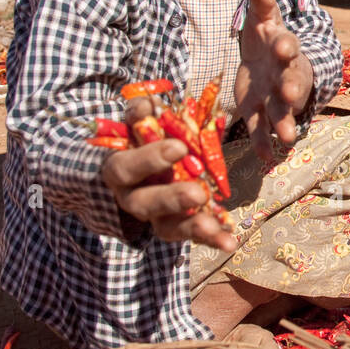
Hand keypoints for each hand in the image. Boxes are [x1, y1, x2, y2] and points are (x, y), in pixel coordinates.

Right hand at [101, 98, 238, 251]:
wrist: (137, 168)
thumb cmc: (139, 140)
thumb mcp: (137, 123)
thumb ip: (140, 114)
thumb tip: (148, 106)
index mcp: (120, 170)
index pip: (126, 167)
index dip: (149, 159)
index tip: (179, 148)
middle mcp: (133, 197)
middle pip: (145, 204)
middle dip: (171, 198)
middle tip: (197, 193)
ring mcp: (154, 216)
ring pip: (168, 227)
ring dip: (194, 228)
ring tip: (218, 231)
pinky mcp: (175, 227)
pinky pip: (191, 235)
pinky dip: (211, 239)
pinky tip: (229, 242)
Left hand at [235, 0, 314, 161]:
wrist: (269, 62)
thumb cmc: (267, 36)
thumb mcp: (263, 16)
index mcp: (284, 47)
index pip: (287, 45)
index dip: (285, 46)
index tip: (282, 47)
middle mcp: (285, 74)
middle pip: (292, 82)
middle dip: (292, 90)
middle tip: (292, 97)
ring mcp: (276, 97)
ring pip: (282, 111)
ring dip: (284, 123)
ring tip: (286, 138)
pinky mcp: (261, 112)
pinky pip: (263, 128)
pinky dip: (264, 143)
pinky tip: (263, 157)